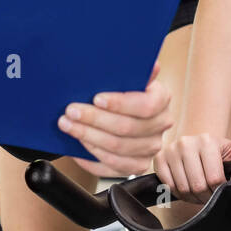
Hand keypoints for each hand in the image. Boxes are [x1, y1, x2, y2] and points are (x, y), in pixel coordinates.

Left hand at [58, 63, 173, 176]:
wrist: (128, 115)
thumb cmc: (126, 93)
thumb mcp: (131, 78)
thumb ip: (137, 72)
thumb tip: (151, 64)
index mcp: (162, 100)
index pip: (146, 105)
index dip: (120, 103)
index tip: (96, 98)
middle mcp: (160, 125)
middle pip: (126, 128)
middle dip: (94, 120)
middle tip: (71, 112)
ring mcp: (150, 148)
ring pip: (117, 149)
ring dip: (88, 137)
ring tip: (69, 126)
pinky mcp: (137, 165)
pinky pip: (112, 166)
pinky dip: (91, 158)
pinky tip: (76, 148)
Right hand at [154, 133, 230, 203]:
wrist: (194, 146)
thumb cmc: (214, 151)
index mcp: (207, 140)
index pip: (214, 178)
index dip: (219, 191)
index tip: (220, 191)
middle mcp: (186, 143)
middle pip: (198, 185)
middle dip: (206, 196)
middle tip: (209, 196)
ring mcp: (171, 150)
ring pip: (183, 188)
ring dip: (192, 197)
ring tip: (199, 192)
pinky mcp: (158, 159)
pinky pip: (168, 186)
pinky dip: (178, 192)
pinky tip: (186, 187)